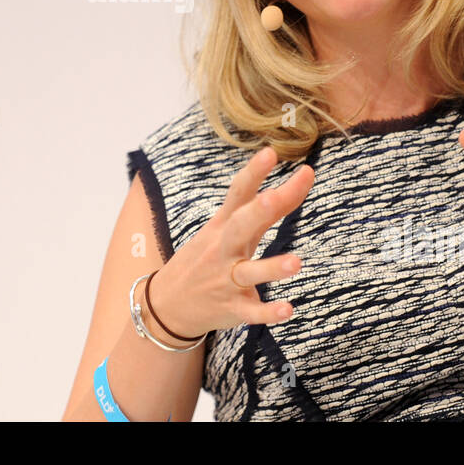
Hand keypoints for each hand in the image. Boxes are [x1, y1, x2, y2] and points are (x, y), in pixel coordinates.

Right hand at [148, 145, 312, 338]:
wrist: (167, 303)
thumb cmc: (205, 258)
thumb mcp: (223, 230)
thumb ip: (260, 210)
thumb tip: (295, 184)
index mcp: (222, 226)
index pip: (237, 194)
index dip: (253, 173)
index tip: (270, 153)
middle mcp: (223, 249)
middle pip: (240, 227)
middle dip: (257, 212)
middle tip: (274, 196)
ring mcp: (226, 279)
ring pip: (249, 272)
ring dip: (272, 267)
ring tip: (296, 262)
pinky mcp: (231, 308)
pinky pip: (251, 312)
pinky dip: (268, 312)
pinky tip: (287, 310)